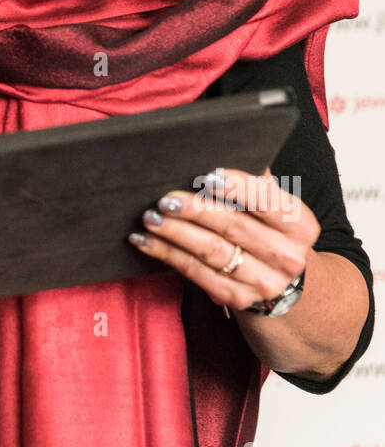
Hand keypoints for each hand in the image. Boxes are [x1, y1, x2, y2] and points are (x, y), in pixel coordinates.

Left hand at [128, 166, 319, 311]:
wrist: (284, 287)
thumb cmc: (269, 232)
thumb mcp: (275, 210)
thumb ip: (255, 183)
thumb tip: (219, 147)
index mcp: (301, 225)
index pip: (269, 201)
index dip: (237, 187)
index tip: (207, 175)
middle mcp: (287, 256)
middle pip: (235, 227)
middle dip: (196, 210)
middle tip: (165, 198)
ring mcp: (263, 282)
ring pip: (212, 252)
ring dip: (176, 233)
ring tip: (150, 217)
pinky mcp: (236, 298)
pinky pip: (196, 273)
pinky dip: (167, 255)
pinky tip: (146, 241)